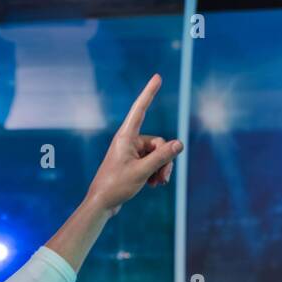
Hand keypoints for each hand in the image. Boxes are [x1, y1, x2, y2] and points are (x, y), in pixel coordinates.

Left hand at [85, 74, 182, 213]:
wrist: (102, 204)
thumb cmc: (117, 186)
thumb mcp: (143, 171)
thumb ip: (162, 157)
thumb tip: (179, 143)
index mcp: (126, 137)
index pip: (140, 110)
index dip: (149, 93)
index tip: (157, 77)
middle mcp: (128, 141)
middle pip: (158, 142)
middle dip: (165, 159)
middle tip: (163, 178)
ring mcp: (130, 152)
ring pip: (157, 154)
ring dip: (161, 168)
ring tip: (158, 183)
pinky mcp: (132, 162)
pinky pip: (151, 161)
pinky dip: (156, 172)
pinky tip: (154, 185)